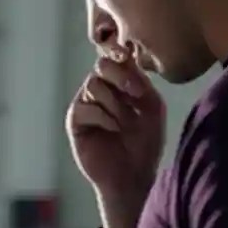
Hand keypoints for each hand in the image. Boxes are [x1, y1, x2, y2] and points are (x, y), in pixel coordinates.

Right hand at [66, 53, 165, 227]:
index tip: (129, 55)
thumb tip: (128, 60)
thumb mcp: (152, 108)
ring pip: (93, 85)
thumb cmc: (146, 144)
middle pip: (101, 65)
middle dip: (120, 75)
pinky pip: (86, 108)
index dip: (119, 51)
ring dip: (115, 103)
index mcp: (120, 84)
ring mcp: (86, 105)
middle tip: (137, 93)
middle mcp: (101, 91)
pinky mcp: (76, 122)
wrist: (133, 176)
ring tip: (125, 122)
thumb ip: (142, 83)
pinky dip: (104, 117)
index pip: (115, 57)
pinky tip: (114, 129)